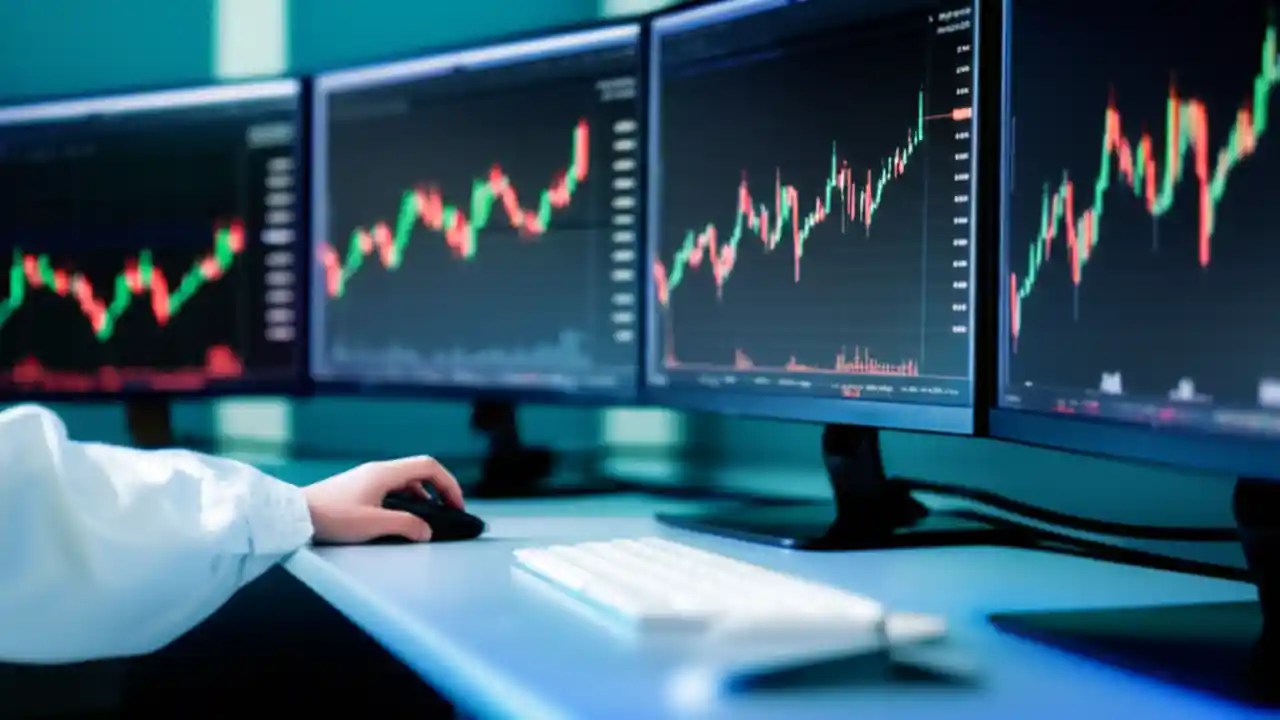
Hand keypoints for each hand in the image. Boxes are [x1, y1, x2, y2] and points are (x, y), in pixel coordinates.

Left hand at [303, 456, 463, 543]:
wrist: (295, 515)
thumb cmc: (331, 516)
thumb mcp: (373, 524)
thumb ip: (406, 526)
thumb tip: (426, 531)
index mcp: (385, 473)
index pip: (429, 466)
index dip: (448, 484)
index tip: (456, 505)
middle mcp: (379, 471)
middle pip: (420, 472)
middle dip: (440, 491)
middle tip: (448, 512)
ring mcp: (369, 479)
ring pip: (407, 482)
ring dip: (423, 498)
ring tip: (428, 520)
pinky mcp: (360, 489)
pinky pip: (393, 490)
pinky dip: (407, 502)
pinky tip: (403, 520)